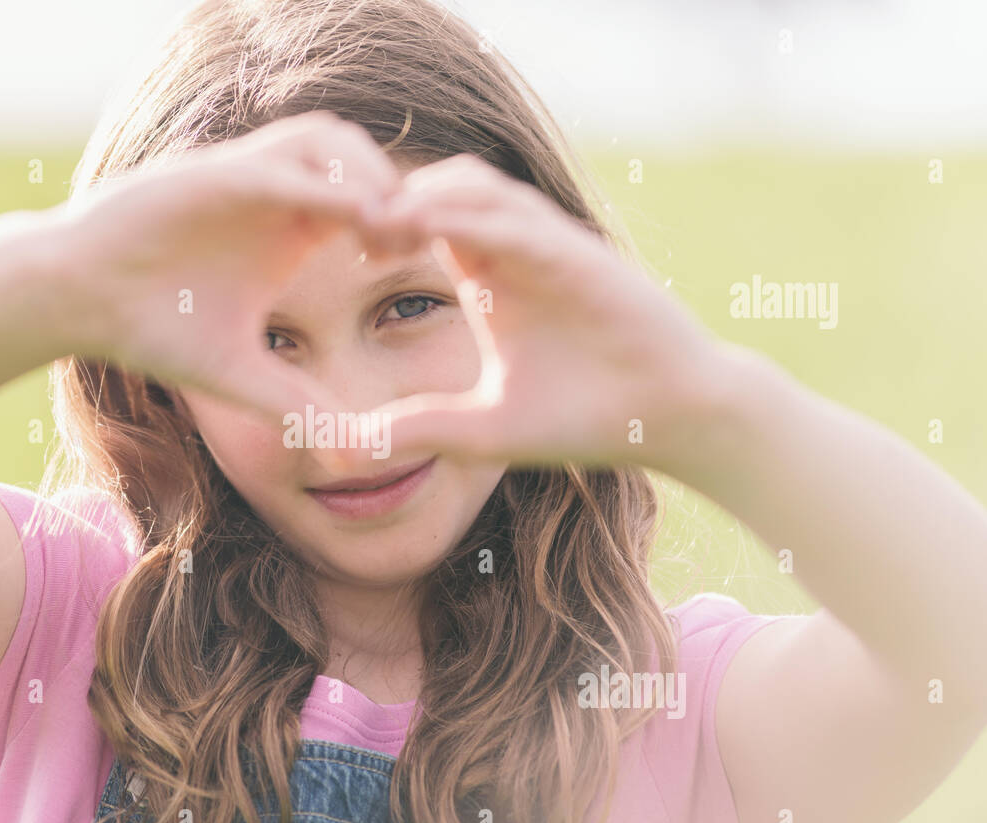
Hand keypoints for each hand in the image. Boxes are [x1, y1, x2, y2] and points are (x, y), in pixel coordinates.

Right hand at [38, 111, 402, 422]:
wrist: (73, 300)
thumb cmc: (151, 328)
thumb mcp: (239, 375)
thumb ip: (295, 405)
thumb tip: (351, 459)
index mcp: (288, 229)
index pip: (366, 198)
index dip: (402, 220)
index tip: (417, 260)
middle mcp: (271, 193)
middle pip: (359, 157)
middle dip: (396, 189)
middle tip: (414, 238)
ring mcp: (239, 177)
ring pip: (324, 140)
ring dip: (364, 172)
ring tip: (385, 226)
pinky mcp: (207, 177)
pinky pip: (275, 166)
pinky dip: (317, 182)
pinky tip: (347, 217)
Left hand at [355, 153, 736, 473]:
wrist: (669, 419)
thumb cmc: (583, 419)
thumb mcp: (483, 429)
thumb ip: (420, 427)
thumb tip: (347, 451)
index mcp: (489, 279)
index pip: (423, 225)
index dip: (376, 226)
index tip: (334, 247)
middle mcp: (515, 252)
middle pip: (440, 191)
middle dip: (389, 199)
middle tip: (339, 220)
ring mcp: (549, 247)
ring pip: (477, 190)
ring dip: (423, 196)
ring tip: (371, 215)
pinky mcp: (578, 255)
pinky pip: (518, 221)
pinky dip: (471, 215)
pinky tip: (428, 222)